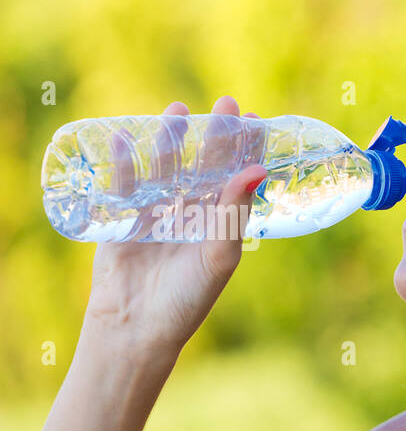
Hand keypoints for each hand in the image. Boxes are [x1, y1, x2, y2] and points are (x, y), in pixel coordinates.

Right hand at [82, 96, 266, 359]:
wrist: (139, 327)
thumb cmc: (188, 298)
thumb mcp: (218, 255)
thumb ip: (233, 213)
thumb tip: (256, 170)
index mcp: (221, 222)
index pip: (237, 177)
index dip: (246, 150)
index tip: (255, 120)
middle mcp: (193, 213)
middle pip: (205, 165)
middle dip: (214, 135)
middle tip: (224, 103)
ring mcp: (158, 213)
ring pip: (166, 168)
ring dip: (170, 140)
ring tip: (176, 110)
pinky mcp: (125, 218)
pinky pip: (124, 184)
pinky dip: (123, 162)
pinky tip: (124, 139)